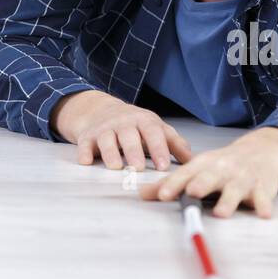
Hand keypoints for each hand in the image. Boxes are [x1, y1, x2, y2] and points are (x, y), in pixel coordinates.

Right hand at [52, 89, 193, 171]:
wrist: (101, 110)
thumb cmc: (135, 125)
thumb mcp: (157, 129)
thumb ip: (174, 144)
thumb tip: (193, 160)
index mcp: (144, 121)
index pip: (153, 133)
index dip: (158, 149)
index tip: (163, 166)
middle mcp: (124, 123)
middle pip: (129, 136)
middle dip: (133, 151)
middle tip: (138, 168)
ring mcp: (104, 129)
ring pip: (107, 139)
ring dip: (110, 153)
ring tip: (116, 167)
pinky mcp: (87, 136)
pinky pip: (84, 144)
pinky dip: (84, 152)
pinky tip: (86, 161)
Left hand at [137, 126, 277, 217]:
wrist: (262, 150)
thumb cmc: (223, 165)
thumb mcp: (197, 169)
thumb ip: (171, 184)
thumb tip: (141, 194)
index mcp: (204, 165)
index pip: (186, 174)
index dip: (174, 184)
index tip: (162, 194)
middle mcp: (223, 169)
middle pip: (211, 177)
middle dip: (202, 184)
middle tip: (193, 192)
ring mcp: (243, 177)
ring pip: (236, 189)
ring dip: (229, 200)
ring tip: (222, 212)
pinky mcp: (262, 186)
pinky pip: (264, 197)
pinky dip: (264, 204)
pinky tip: (263, 214)